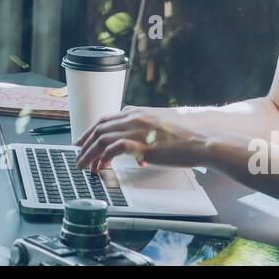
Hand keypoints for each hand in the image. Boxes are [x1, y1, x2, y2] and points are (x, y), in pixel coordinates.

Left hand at [74, 107, 216, 170]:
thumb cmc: (184, 138)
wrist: (201, 141)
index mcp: (137, 112)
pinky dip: (103, 157)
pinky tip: (101, 166)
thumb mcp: (160, 127)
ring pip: (102, 138)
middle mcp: (133, 118)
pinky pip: (113, 148)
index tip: (83, 140)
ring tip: (83, 165)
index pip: (106, 119)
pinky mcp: (141, 143)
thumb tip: (135, 150)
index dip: (91, 130)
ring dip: (89, 153)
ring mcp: (136, 129)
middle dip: (84, 142)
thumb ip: (144, 131)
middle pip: (99, 128)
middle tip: (77, 154)